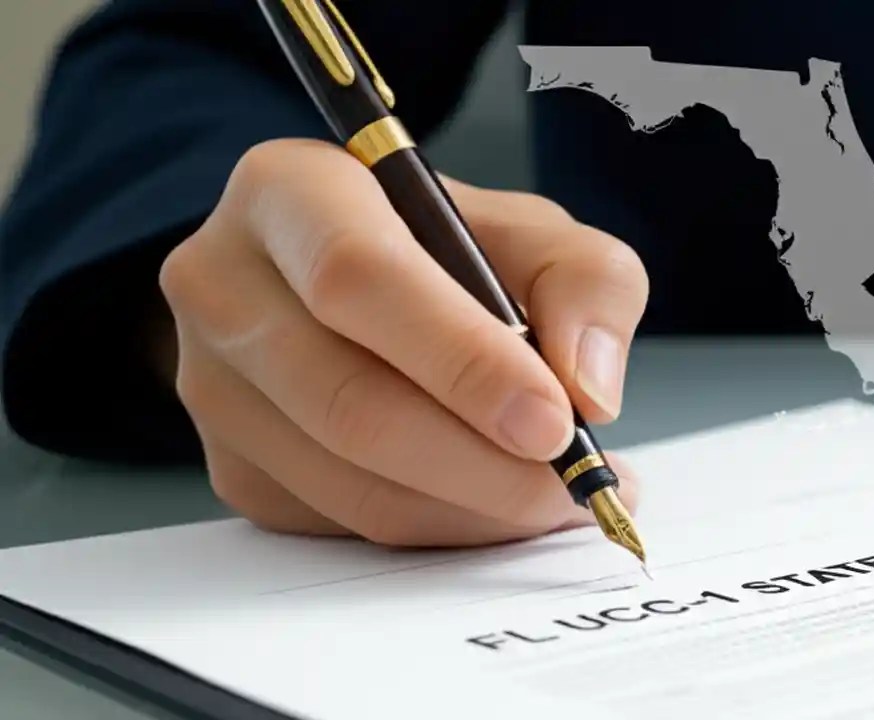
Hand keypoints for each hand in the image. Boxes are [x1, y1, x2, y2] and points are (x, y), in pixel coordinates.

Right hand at [157, 139, 646, 545]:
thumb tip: (588, 391)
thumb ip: (586, 284)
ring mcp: (212, 386)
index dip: (461, 358)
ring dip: (473, 510)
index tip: (553, 422)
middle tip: (572, 485)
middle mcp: (224, 285)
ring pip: (349, 483)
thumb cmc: (447, 251)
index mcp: (289, 191)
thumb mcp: (534, 232)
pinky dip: (439, 528)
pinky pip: (343, 525)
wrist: (361, 287)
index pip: (359, 275)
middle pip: (349, 401)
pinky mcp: (234, 465)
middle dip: (483, 464)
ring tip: (554, 498)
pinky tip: (493, 503)